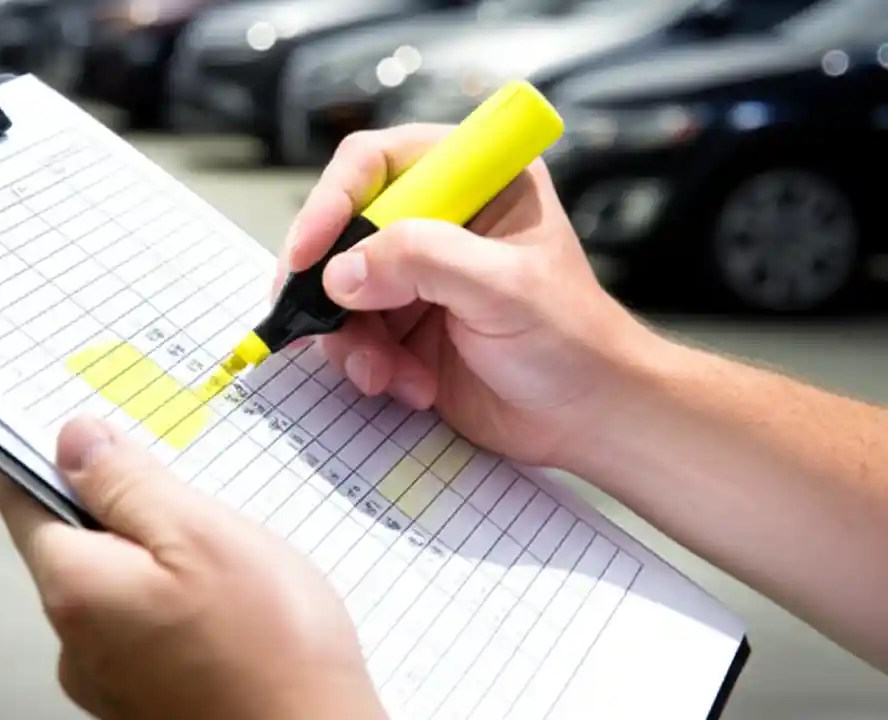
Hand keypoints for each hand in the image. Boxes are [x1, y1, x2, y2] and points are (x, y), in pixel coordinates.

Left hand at [0, 416, 386, 719]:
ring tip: (219, 549)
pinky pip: (144, 626)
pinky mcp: (149, 699)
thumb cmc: (271, 649)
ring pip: (115, 585)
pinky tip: (226, 601)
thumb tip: (74, 440)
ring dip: (151, 555)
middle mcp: (76, 642)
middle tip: (180, 483)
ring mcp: (111, 679)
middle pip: (72, 543)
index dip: (39, 450)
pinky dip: (173, 600)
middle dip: (115, 504)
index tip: (68, 419)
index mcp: (75, 590)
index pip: (21, 500)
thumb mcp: (199, 533)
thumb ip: (127, 483)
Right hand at [281, 125, 659, 469]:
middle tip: (322, 320)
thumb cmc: (571, 340)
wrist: (586, 417)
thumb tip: (342, 271)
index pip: (377, 163)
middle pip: (341, 226)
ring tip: (385, 372)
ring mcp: (414, 274)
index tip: (309, 252)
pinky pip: (349, 334)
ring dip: (350, 336)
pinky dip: (366, 363)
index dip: (333, 200)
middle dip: (330, 281)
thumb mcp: (503, 287)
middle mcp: (437, 218)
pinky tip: (407, 385)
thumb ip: (423, 261)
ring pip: (336, 288)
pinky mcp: (400, 324)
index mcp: (473, 179)